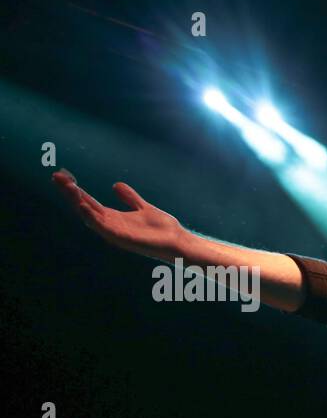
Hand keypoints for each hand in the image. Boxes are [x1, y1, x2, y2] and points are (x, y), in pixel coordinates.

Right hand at [51, 170, 184, 259]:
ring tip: (68, 188)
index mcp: (114, 218)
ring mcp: (116, 233)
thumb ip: (130, 198)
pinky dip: (93, 218)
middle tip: (57, 177)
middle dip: (70, 193)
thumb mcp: (143, 207)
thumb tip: (115, 185)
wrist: (179, 241)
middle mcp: (111, 226)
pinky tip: (84, 207)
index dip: (75, 190)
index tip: (62, 176)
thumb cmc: (163, 229)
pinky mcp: (124, 239)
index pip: (89, 202)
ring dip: (78, 202)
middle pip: (85, 207)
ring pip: (91, 217)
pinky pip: (104, 229)